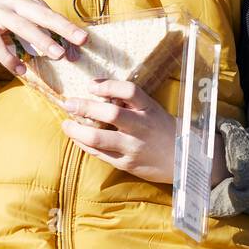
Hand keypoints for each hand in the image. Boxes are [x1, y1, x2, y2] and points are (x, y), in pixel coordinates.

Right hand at [0, 0, 86, 71]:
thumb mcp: (16, 18)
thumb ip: (36, 31)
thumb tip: (63, 50)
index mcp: (26, 0)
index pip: (51, 15)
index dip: (68, 29)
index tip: (85, 43)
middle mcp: (14, 2)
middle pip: (43, 15)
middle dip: (63, 27)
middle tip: (82, 40)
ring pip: (23, 26)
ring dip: (42, 41)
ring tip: (58, 55)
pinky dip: (9, 57)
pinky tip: (21, 70)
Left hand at [60, 77, 176, 184]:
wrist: (182, 160)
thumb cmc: (164, 131)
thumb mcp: (153, 111)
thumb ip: (131, 104)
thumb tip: (101, 94)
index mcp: (149, 109)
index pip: (129, 91)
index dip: (108, 85)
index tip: (91, 85)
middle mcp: (141, 127)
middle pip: (110, 113)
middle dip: (85, 106)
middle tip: (69, 103)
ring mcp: (133, 146)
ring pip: (98, 138)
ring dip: (77, 130)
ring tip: (66, 124)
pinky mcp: (126, 163)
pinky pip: (99, 153)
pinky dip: (83, 144)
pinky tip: (76, 138)